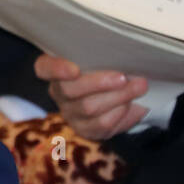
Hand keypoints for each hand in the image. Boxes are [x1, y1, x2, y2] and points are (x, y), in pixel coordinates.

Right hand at [34, 54, 149, 138]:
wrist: (118, 93)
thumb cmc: (107, 67)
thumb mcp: (102, 57)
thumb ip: (105, 54)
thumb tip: (125, 56)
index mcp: (55, 69)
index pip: (44, 67)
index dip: (56, 69)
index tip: (74, 70)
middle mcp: (59, 92)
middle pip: (70, 90)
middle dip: (99, 84)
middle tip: (123, 78)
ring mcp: (70, 113)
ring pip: (89, 108)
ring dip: (118, 97)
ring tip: (139, 86)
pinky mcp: (86, 129)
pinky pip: (102, 124)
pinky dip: (121, 113)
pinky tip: (133, 104)